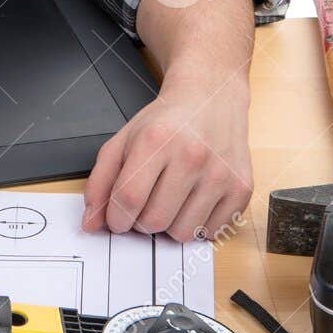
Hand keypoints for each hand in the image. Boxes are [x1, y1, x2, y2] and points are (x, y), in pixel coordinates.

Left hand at [80, 72, 251, 241]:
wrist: (212, 99)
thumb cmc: (167, 121)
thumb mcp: (124, 140)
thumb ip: (100, 181)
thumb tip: (90, 223)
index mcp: (156, 140)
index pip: (127, 198)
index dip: (115, 218)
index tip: (116, 219)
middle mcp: (192, 156)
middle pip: (154, 221)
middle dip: (140, 222)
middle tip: (144, 205)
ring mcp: (220, 173)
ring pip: (182, 233)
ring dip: (169, 226)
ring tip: (169, 200)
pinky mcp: (242, 188)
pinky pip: (210, 233)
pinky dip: (196, 226)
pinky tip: (192, 201)